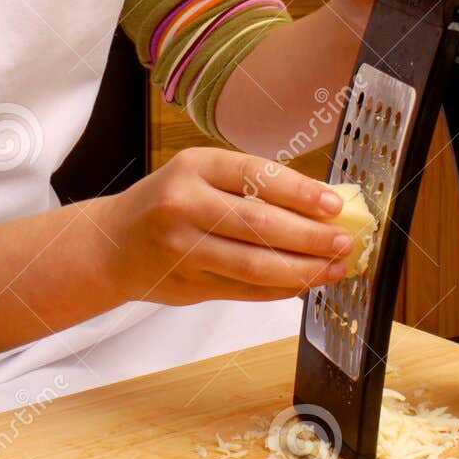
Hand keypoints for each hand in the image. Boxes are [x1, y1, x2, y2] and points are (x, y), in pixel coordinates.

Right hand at [104, 147, 358, 305]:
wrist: (113, 244)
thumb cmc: (167, 204)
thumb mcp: (200, 176)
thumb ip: (250, 187)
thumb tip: (319, 207)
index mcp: (195, 168)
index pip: (256, 176)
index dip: (301, 192)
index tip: (334, 204)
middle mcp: (185, 205)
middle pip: (260, 224)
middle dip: (311, 236)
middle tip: (344, 241)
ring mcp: (184, 248)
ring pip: (255, 264)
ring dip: (302, 269)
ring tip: (333, 267)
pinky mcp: (188, 285)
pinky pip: (246, 290)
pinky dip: (280, 289)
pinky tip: (304, 282)